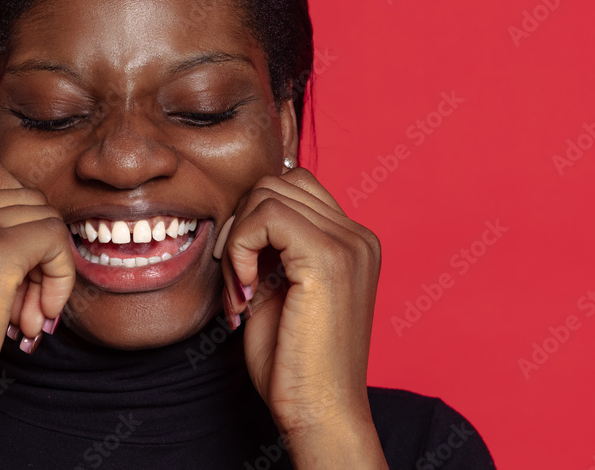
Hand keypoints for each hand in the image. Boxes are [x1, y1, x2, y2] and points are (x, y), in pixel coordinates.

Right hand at [0, 154, 74, 468]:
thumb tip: (34, 232)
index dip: (17, 212)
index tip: (14, 263)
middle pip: (25, 197)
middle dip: (35, 249)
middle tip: (24, 303)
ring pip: (45, 217)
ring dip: (48, 269)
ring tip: (26, 316)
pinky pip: (56, 238)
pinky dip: (61, 277)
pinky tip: (39, 316)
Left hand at [219, 167, 386, 467]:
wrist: (319, 411)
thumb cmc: (295, 362)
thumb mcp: (278, 288)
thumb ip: (269, 247)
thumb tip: (239, 212)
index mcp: (352, 241)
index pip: (292, 188)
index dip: (252, 221)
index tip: (241, 273)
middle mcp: (358, 236)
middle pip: (277, 183)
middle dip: (241, 228)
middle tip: (236, 283)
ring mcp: (348, 243)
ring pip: (268, 193)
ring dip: (238, 240)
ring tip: (240, 292)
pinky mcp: (328, 257)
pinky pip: (266, 216)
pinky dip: (241, 248)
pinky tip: (246, 291)